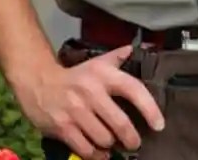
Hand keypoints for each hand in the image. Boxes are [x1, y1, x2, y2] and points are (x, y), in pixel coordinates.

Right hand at [11, 45, 164, 159]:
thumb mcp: (96, 63)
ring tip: (113, 145)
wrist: (38, 82)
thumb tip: (133, 49)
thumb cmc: (74, 75)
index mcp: (104, 75)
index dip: (150, 109)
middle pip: (120, 123)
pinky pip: (85, 148)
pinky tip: (99, 153)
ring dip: (111, 146)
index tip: (159, 125)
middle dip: (131, 138)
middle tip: (134, 143)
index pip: (133, 90)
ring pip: (104, 138)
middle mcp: (92, 92)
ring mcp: (76, 111)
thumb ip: (116, 58)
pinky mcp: (63, 127)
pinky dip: (95, 155)